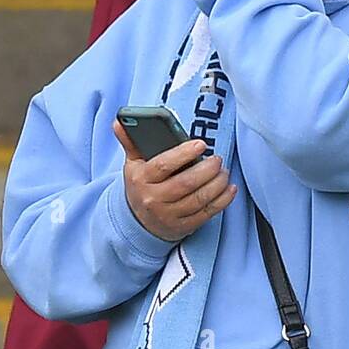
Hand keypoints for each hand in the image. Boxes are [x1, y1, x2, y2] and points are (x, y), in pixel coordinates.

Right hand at [113, 119, 237, 242]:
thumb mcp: (133, 165)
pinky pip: (207, 213)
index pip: (163, 165)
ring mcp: (168, 215)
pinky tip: (230, 188)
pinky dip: (222, 200)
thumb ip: (131, 142)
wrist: (139, 221)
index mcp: (141, 179)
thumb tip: (119, 122)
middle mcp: (154, 199)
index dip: (184, 153)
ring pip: (199, 199)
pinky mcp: (183, 226)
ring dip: (217, 184)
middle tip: (218, 159)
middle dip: (207, 169)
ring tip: (224, 171)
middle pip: (186, 183)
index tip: (201, 144)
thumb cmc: (142, 186)